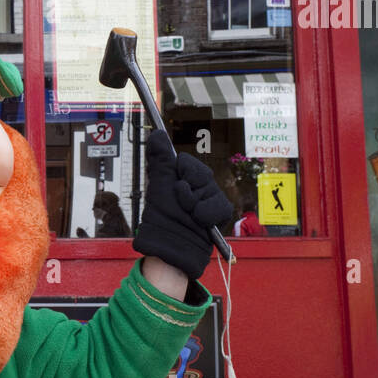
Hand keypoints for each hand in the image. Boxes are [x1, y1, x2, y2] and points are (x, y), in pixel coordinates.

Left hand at [132, 131, 232, 280]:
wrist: (172, 245)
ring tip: (189, 215)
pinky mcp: (220, 214)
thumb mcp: (159, 186)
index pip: (188, 163)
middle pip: (202, 174)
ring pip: (211, 190)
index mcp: (180, 179)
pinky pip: (220, 206)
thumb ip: (160, 159)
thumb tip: (157, 133)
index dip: (183, 172)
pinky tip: (199, 222)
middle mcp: (197, 186)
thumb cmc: (162, 218)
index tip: (176, 183)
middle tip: (181, 202)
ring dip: (195, 204)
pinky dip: (207, 215)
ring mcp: (210, 199)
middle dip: (188, 190)